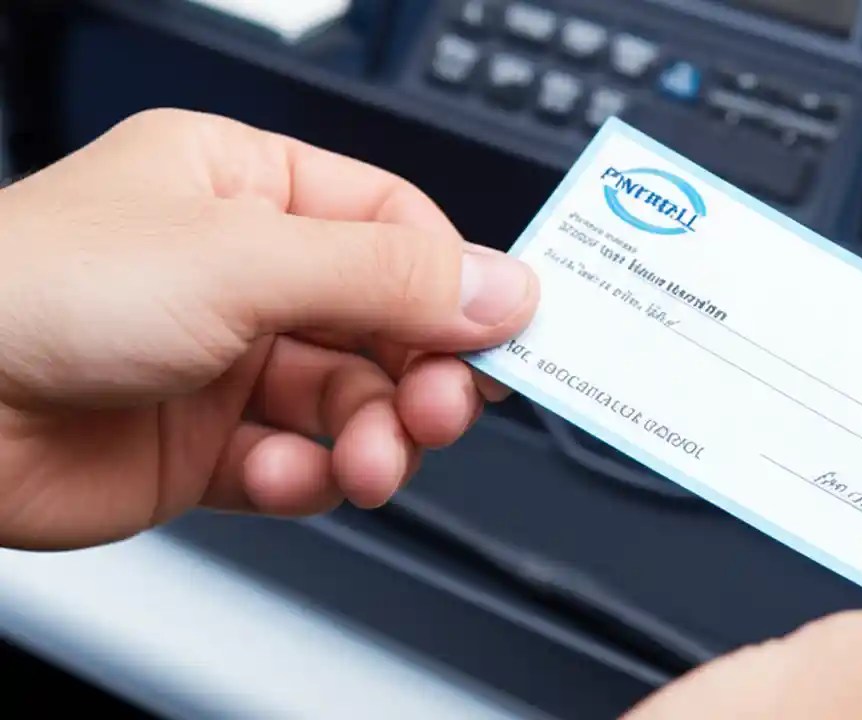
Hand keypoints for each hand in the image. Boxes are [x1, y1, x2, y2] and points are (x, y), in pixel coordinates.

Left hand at [0, 109, 537, 548]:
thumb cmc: (38, 291)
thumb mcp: (242, 260)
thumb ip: (388, 275)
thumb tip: (501, 286)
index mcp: (248, 187)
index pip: (396, 226)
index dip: (457, 281)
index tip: (507, 332)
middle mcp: (244, 271)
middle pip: (387, 323)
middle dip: (420, 375)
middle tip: (442, 410)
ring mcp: (226, 360)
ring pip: (351, 402)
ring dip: (373, 438)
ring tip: (368, 464)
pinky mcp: (207, 444)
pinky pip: (299, 462)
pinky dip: (307, 478)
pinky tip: (282, 476)